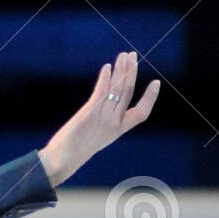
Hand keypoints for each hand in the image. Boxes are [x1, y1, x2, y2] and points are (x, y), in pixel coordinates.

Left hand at [39, 51, 160, 186]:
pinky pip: (101, 93)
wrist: (61, 162)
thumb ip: (105, 122)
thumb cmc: (76, 150)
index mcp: (118, 130)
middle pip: (127, 93)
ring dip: (121, 70)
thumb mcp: (97, 137)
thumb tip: (107, 108)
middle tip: (133, 56)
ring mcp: (102, 119)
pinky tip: (107, 67)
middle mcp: (114, 124)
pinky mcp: (89, 114)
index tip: (156, 83)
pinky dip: (105, 79)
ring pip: (117, 89)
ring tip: (124, 55)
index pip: (141, 113)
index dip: (150, 98)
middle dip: (132, 72)